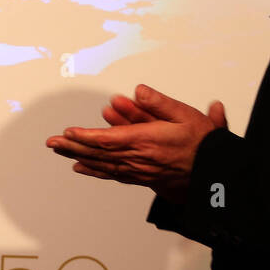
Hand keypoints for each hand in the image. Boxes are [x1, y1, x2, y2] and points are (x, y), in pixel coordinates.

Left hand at [45, 84, 227, 201]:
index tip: (67, 132)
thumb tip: (138, 90)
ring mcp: (139, 171)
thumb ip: (159, 103)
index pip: (108, 139)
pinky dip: (94, 171)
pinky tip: (80, 168)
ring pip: (102, 164)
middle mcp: (139, 159)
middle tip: (51, 142)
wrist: (217, 176)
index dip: (85, 136)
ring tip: (59, 150)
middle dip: (72, 147)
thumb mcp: (186, 115)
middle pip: (98, 153)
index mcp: (147, 141)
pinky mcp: (142, 178)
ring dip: (78, 157)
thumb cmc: (204, 144)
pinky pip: (112, 174)